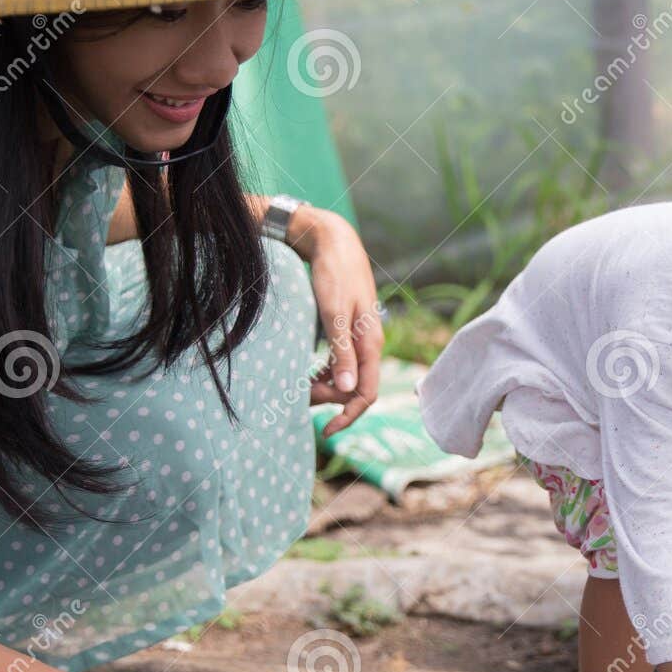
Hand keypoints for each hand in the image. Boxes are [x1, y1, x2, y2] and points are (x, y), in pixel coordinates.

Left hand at [289, 207, 381, 436]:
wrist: (335, 241)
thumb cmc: (334, 274)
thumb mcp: (334, 315)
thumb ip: (342, 353)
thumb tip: (348, 392)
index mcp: (370, 345)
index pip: (366, 394)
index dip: (348, 417)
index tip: (326, 430)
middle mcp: (369, 345)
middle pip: (356, 389)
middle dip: (332, 401)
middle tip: (301, 399)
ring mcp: (360, 339)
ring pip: (348, 377)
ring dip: (328, 388)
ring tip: (301, 389)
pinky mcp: (349, 331)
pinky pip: (342, 363)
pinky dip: (327, 373)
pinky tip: (310, 373)